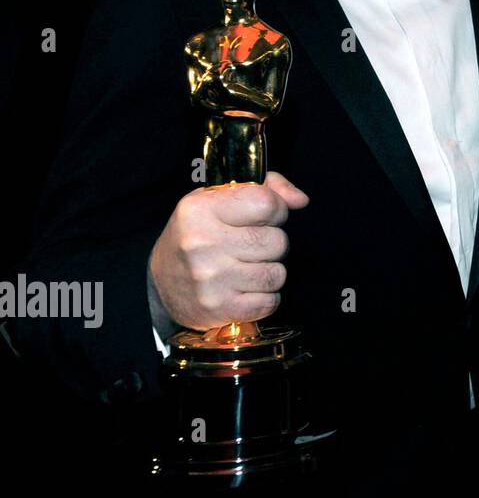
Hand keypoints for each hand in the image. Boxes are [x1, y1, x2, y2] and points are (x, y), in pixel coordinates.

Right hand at [147, 171, 308, 332]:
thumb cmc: (196, 236)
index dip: (275, 209)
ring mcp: (211, 279)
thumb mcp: (217, 200)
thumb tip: (300, 200)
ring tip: (247, 266)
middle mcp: (202, 243)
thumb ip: (265, 188)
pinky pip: (270, 301)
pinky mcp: (220, 308)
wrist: (160, 285)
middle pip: (277, 241)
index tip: (265, 215)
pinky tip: (245, 288)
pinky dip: (265, 297)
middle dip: (273, 243)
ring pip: (277, 273)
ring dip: (269, 271)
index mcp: (201, 210)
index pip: (266, 203)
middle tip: (251, 245)